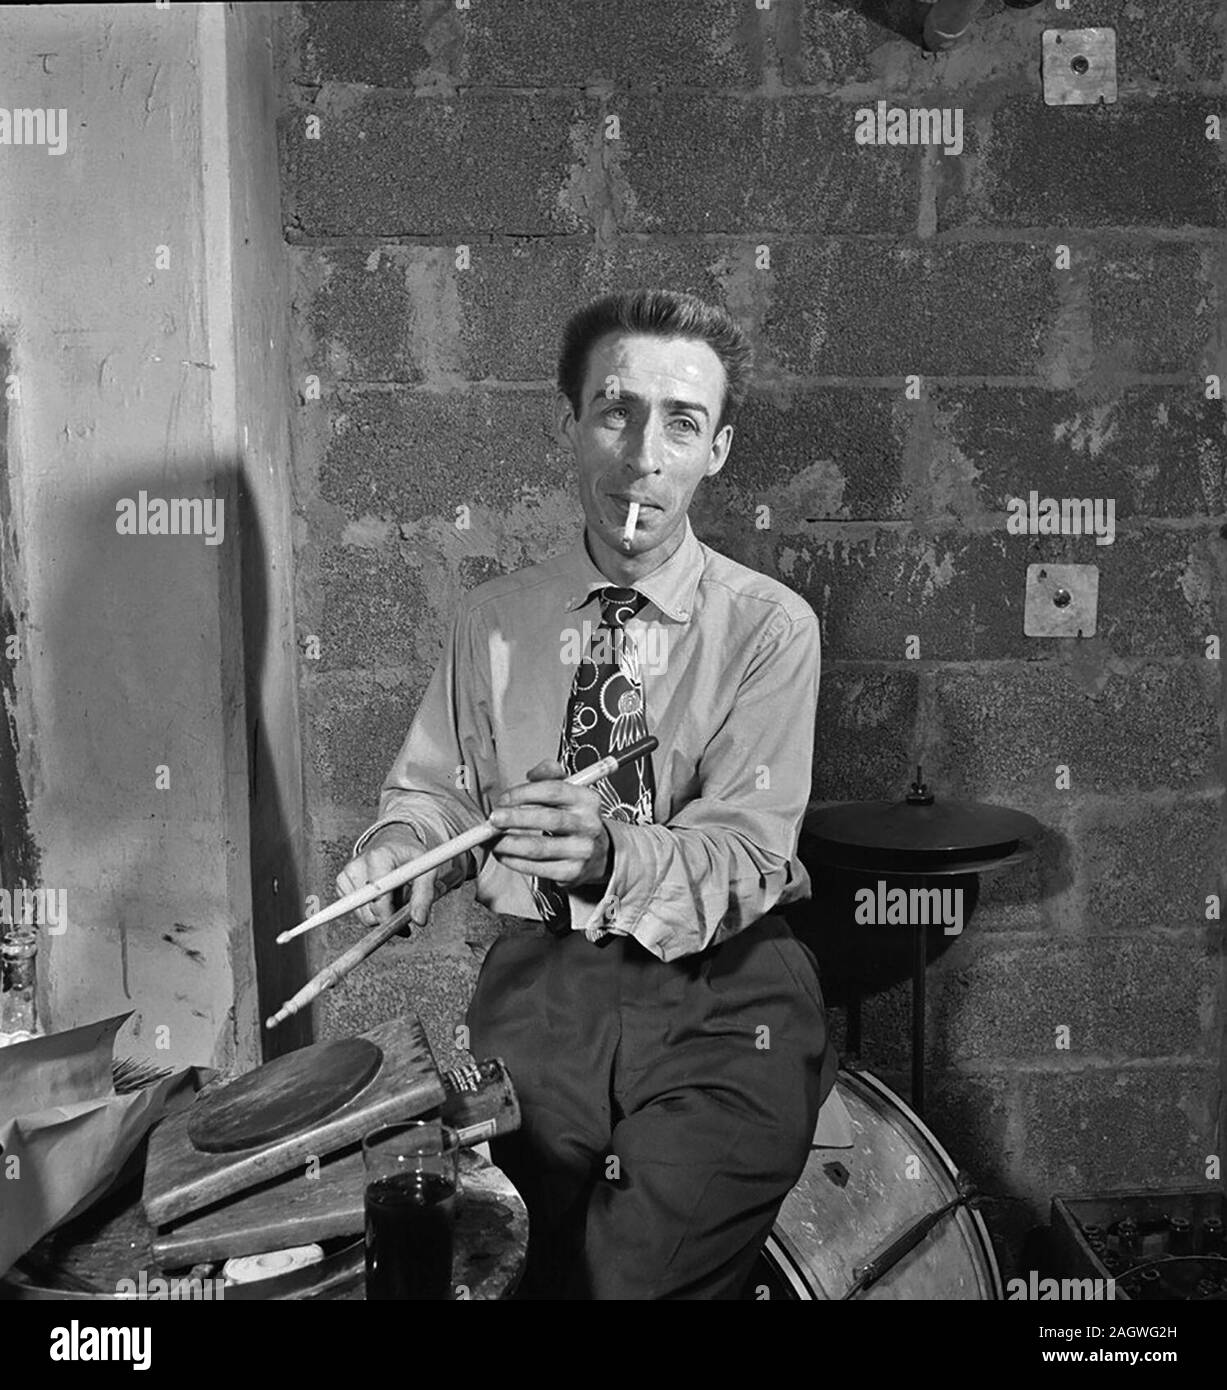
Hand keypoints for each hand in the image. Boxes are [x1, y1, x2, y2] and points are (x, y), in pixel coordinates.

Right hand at [336, 825, 438, 932]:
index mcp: (378, 857)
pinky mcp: (341, 884)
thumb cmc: (411, 856)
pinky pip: (357, 911)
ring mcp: (346, 875)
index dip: (388, 915)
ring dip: (381, 913)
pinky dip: (371, 910)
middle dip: (389, 916)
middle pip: (369, 911)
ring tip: (395, 896)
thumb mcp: (427, 870)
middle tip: (405, 909)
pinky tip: (382, 896)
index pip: (378, 896)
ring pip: (363, 915)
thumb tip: (419, 921)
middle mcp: (357, 865)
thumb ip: (424, 894)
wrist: (393, 843)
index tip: (401, 926)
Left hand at [488, 759, 610, 887]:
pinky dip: (514, 861)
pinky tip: (503, 854)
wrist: (596, 853)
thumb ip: (549, 775)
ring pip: (539, 847)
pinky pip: (537, 868)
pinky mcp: (572, 872)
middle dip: (514, 818)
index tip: (503, 799)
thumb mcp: (568, 791)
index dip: (524, 793)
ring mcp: (582, 850)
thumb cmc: (573, 818)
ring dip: (509, 843)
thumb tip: (531, 774)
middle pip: (547, 819)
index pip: (554, 790)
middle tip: (493, 819)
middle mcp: (589, 824)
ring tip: (492, 839)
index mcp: (587, 799)